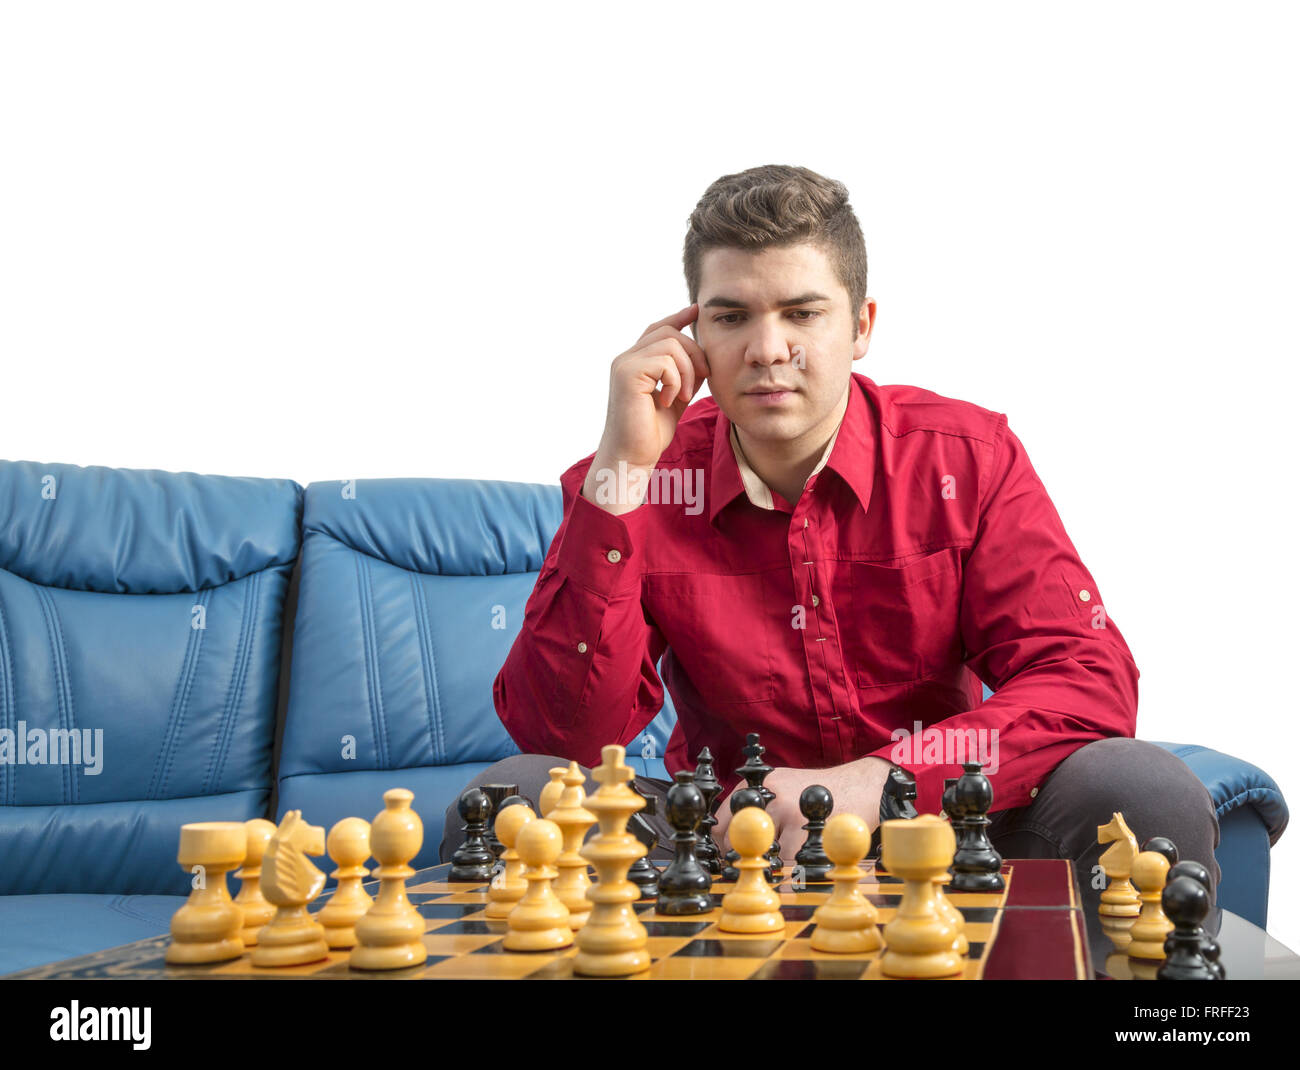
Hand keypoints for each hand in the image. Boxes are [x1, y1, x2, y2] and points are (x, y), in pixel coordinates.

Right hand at [582, 304, 709, 513]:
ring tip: (683, 395)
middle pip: (669, 332)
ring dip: (687, 370)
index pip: (658, 329)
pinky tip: (669, 400)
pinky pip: (665, 361)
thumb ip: (683, 375)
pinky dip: (676, 381)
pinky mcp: (627, 374)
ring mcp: (624, 364)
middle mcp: (626, 358)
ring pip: (670, 344)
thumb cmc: (650, 433)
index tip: (696, 311)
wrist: (632, 456)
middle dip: (694, 352)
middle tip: (703, 377)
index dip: (678, 318)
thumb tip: (701, 354)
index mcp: (635, 362)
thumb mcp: (675, 397)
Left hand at [711, 757, 894, 863]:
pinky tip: (799, 869)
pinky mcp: (806, 829)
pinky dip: (791, 873)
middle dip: (745, 860)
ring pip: (762, 856)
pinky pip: (788, 864)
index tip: (732, 860)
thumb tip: (729, 844)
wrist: (862, 785)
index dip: (724, 848)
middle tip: (756, 868)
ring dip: (770, 868)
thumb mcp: (782, 787)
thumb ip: (757, 808)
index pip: (722, 825)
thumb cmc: (820, 793)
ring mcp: (786, 812)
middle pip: (737, 842)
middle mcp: (766, 795)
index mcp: (755, 785)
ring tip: (783, 867)